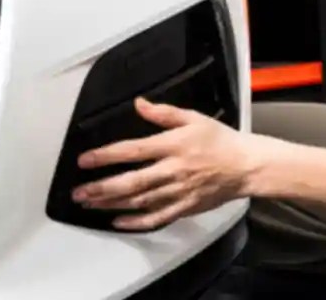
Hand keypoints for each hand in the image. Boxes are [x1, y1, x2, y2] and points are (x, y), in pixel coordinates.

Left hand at [72, 96, 265, 230]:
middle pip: (132, 182)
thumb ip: (163, 113)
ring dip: (112, 204)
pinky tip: (118, 221)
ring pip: (140, 201)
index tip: (85, 160)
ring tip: (90, 204)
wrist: (247, 166)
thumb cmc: (221, 141)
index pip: (133, 151)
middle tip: (79, 192)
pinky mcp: (185, 207)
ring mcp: (178, 192)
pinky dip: (136, 222)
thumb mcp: (193, 118)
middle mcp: (173, 170)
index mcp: (173, 145)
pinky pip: (157, 218)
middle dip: (102, 188)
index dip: (106, 156)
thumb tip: (139, 104)